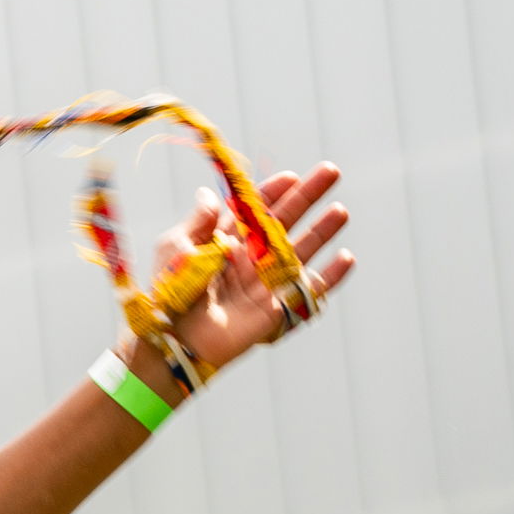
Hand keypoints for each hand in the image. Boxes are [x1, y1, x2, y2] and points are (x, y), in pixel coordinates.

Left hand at [156, 162, 354, 373]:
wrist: (174, 340)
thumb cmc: (167, 294)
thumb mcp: (175, 248)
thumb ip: (198, 221)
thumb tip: (209, 193)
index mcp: (222, 241)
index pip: (253, 210)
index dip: (272, 192)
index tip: (290, 177)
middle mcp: (247, 259)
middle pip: (283, 222)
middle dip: (306, 196)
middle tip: (330, 172)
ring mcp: (263, 283)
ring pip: (300, 251)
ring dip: (321, 230)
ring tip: (340, 211)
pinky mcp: (275, 310)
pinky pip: (307, 291)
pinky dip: (329, 277)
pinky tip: (346, 258)